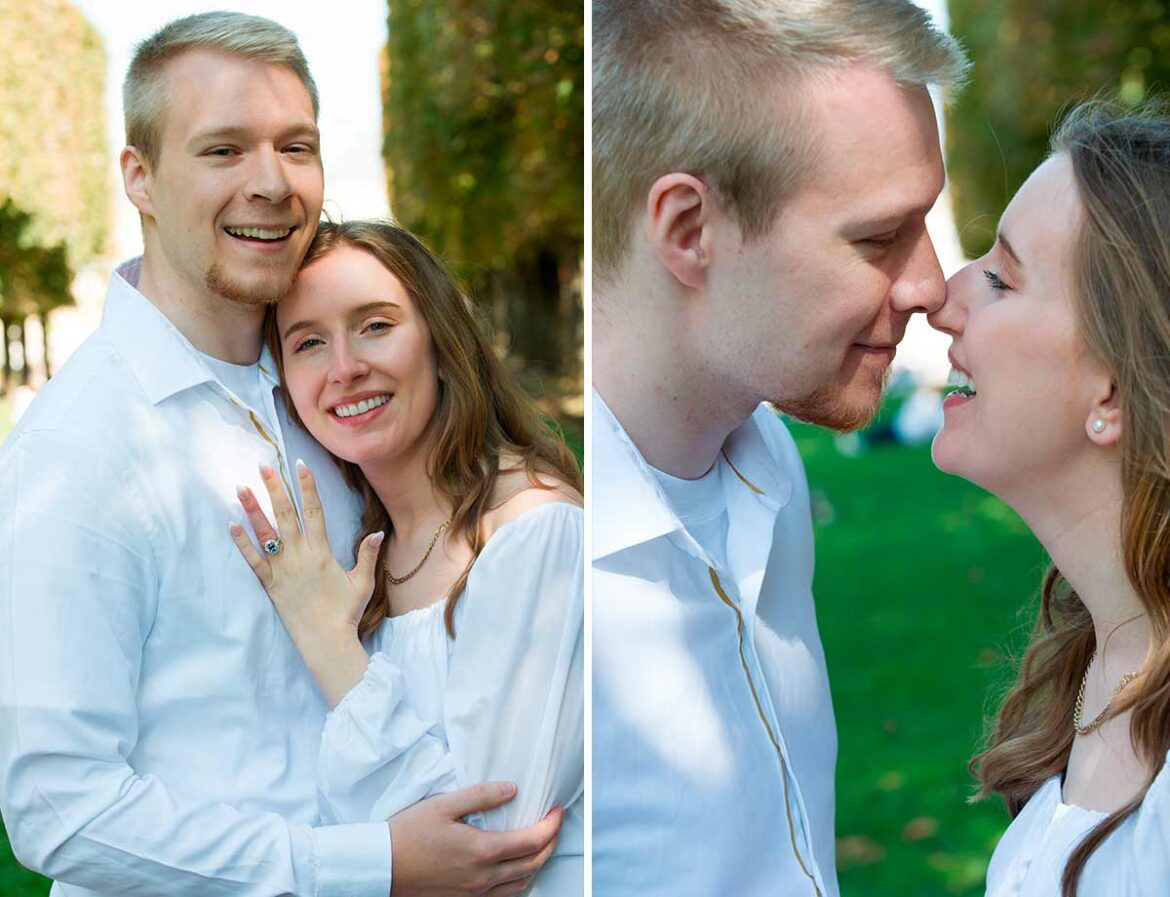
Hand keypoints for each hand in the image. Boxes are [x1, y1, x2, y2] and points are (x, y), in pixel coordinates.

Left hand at [229, 461, 381, 704]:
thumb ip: (367, 555)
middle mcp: (299, 556)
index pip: (314, 510)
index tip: (300, 464)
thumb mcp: (362, 582)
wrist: (325, 641)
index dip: (307, 486)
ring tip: (241, 488)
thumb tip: (377, 532)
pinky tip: (231, 525)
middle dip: (274, 488)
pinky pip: (253, 560)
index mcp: (322, 551)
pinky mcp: (270, 584)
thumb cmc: (346, 612)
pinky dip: (242, 543)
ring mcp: (282, 569)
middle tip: (263, 466)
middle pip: (285, 514)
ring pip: (265, 533)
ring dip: (253, 509)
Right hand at [388, 782, 562, 896]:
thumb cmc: (408, 834)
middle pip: (533, 864)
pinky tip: (514, 869)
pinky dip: (518, 882)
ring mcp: (474, 894)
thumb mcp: (443, 805)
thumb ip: (480, 796)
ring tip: (540, 845)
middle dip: (550, 844)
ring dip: (537, 864)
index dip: (551, 826)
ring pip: (521, 884)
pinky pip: (503, 896)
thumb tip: (512, 789)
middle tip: (555, 825)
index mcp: (481, 852)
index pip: (532, 842)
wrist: (381, 868)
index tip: (558, 812)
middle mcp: (483, 878)